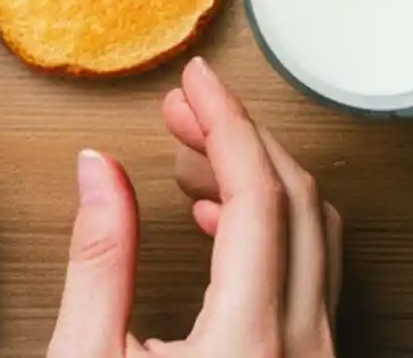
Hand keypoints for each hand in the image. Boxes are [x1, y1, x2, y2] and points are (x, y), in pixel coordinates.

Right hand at [48, 57, 342, 357]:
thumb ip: (97, 261)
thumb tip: (98, 171)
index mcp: (249, 342)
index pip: (256, 196)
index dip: (225, 121)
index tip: (198, 81)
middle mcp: (302, 348)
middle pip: (296, 200)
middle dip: (240, 137)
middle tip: (186, 108)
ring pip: (315, 232)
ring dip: (262, 177)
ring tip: (198, 154)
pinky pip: (314, 273)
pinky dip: (276, 225)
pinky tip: (221, 216)